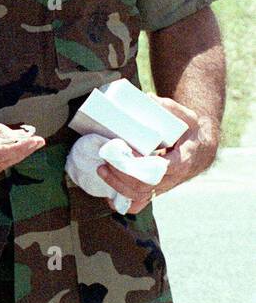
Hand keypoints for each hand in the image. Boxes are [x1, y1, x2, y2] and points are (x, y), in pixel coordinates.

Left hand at [97, 95, 213, 213]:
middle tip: (105, 163)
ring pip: (142, 195)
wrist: (199, 149)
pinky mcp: (156, 189)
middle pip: (147, 185)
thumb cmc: (189, 132)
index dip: (144, 166)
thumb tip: (150, 99)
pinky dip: (126, 203)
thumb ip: (171, 108)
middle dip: (124, 176)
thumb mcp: (186, 117)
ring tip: (102, 171)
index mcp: (181, 160)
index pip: (164, 169)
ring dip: (119, 187)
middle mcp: (172, 177)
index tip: (128, 155)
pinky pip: (141, 202)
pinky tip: (110, 198)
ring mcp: (163, 186)